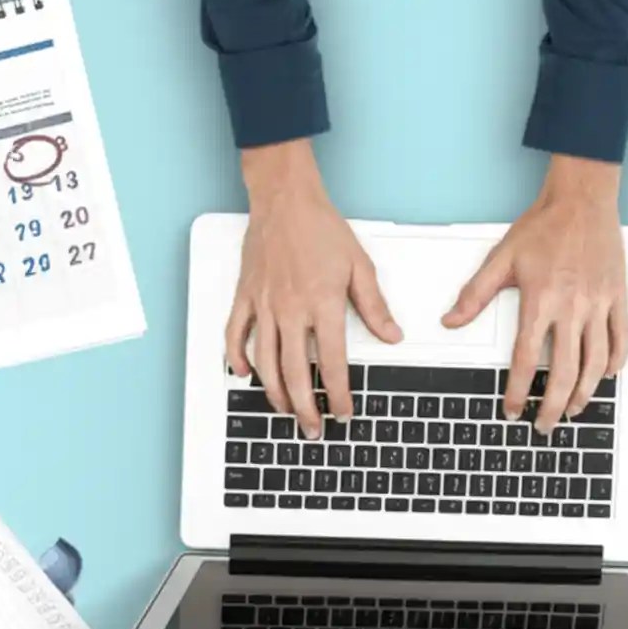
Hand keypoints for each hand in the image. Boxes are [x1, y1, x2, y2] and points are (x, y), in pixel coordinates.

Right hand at [225, 139, 402, 439]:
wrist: (284, 200)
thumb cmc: (321, 227)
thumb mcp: (359, 266)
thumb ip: (374, 306)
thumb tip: (392, 335)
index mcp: (322, 304)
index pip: (331, 363)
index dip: (338, 394)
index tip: (344, 412)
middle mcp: (290, 310)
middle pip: (294, 373)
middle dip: (305, 408)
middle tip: (313, 428)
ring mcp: (264, 305)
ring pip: (265, 362)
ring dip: (274, 393)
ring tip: (285, 411)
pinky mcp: (245, 296)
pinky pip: (235, 335)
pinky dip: (237, 358)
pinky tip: (245, 375)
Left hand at [443, 154, 627, 433]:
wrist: (582, 200)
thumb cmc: (543, 226)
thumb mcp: (501, 259)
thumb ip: (475, 294)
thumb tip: (451, 320)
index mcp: (542, 301)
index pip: (528, 360)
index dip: (519, 391)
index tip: (513, 410)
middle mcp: (573, 307)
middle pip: (566, 371)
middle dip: (553, 406)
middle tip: (544, 424)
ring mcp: (600, 304)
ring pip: (597, 362)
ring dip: (585, 392)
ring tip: (572, 409)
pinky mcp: (619, 297)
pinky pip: (622, 338)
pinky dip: (616, 362)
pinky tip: (606, 376)